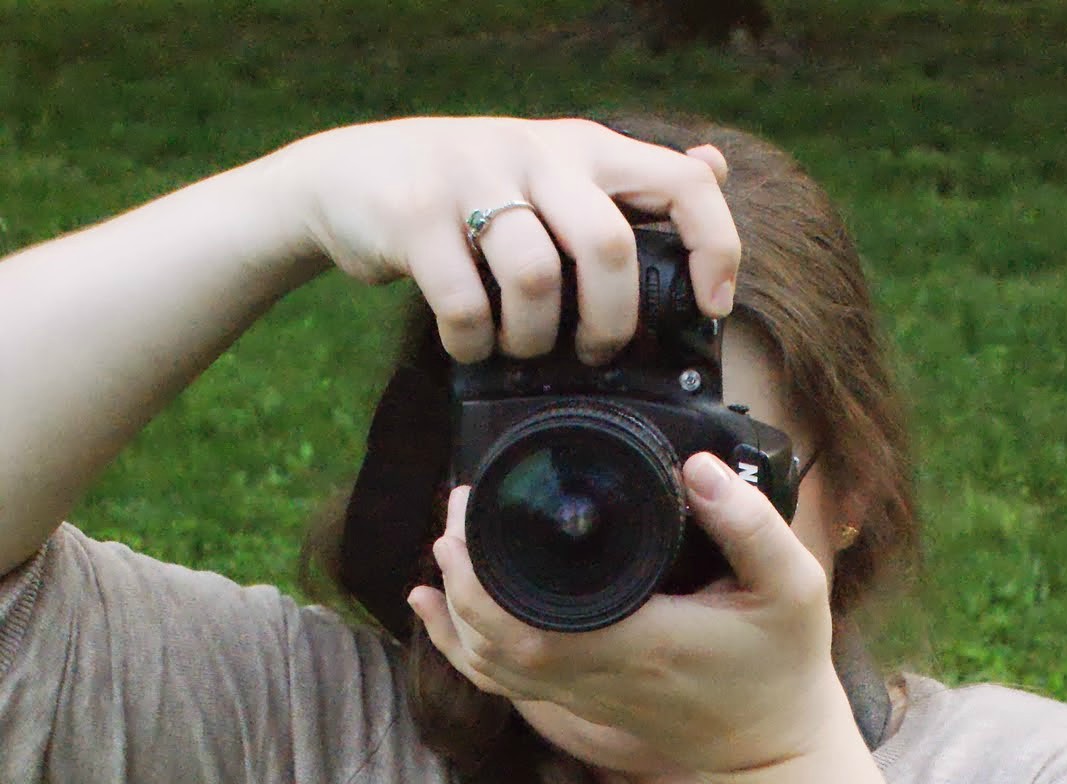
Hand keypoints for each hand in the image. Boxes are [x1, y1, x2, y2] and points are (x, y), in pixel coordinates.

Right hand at [269, 114, 739, 362]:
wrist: (351, 177)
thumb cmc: (471, 193)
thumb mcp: (554, 171)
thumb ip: (627, 182)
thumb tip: (714, 166)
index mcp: (585, 148)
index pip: (682, 182)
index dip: (714, 248)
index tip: (711, 305)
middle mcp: (536, 152)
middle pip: (607, 245)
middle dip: (610, 322)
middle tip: (595, 352)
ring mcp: (472, 177)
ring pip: (534, 279)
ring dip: (533, 339)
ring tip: (519, 348)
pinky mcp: (415, 215)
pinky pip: (464, 303)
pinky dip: (471, 343)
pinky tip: (469, 344)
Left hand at [407, 453, 851, 781]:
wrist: (773, 750)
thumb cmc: (783, 666)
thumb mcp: (793, 587)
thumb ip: (752, 526)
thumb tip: (697, 466)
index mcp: (635, 642)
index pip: (525, 618)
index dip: (478, 572)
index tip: (471, 506)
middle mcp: (595, 674)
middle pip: (489, 638)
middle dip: (457, 574)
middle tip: (459, 506)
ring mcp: (583, 694)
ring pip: (485, 664)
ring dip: (451, 608)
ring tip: (446, 544)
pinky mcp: (581, 699)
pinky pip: (499, 679)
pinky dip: (457, 645)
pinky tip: (430, 607)